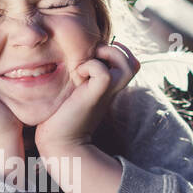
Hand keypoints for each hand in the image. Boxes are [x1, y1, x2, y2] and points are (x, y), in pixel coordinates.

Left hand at [34, 39, 140, 153]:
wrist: (59, 142)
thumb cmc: (61, 117)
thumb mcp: (75, 92)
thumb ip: (81, 77)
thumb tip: (74, 61)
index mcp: (109, 87)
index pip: (130, 63)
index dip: (118, 53)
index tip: (95, 57)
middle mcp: (112, 89)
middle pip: (134, 62)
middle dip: (116, 50)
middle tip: (93, 57)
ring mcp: (106, 92)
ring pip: (127, 63)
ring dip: (108, 54)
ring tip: (87, 63)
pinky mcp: (95, 96)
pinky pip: (103, 72)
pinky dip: (90, 66)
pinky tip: (77, 76)